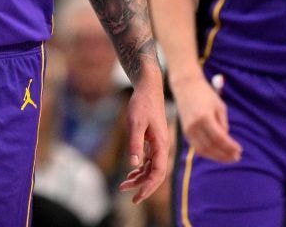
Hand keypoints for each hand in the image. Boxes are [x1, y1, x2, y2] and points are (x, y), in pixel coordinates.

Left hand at [118, 69, 169, 204]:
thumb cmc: (142, 103)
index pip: (158, 173)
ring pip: (151, 168)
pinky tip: (131, 173)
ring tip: (124, 185)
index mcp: (161, 144)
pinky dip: (140, 168)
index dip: (148, 187)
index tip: (137, 197)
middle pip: (155, 174)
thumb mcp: (136, 123)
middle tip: (126, 194)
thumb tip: (134, 164)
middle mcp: (162, 146)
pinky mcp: (153, 140)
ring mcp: (158, 144)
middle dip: (142, 186)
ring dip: (139, 178)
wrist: (148, 87)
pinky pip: (149, 160)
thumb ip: (135, 143)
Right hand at [173, 73, 241, 163]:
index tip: (240, 151)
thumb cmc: (206, 94)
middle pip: (211, 147)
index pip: (219, 138)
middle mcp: (194, 126)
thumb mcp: (220, 106)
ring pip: (203, 151)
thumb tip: (226, 142)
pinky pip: (197, 147)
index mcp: (204, 117)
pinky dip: (208, 153)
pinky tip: (218, 153)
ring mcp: (188, 130)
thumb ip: (223, 124)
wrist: (186, 87)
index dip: (230, 147)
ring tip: (229, 158)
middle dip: (225, 155)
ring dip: (217, 157)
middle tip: (236, 157)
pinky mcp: (185, 133)